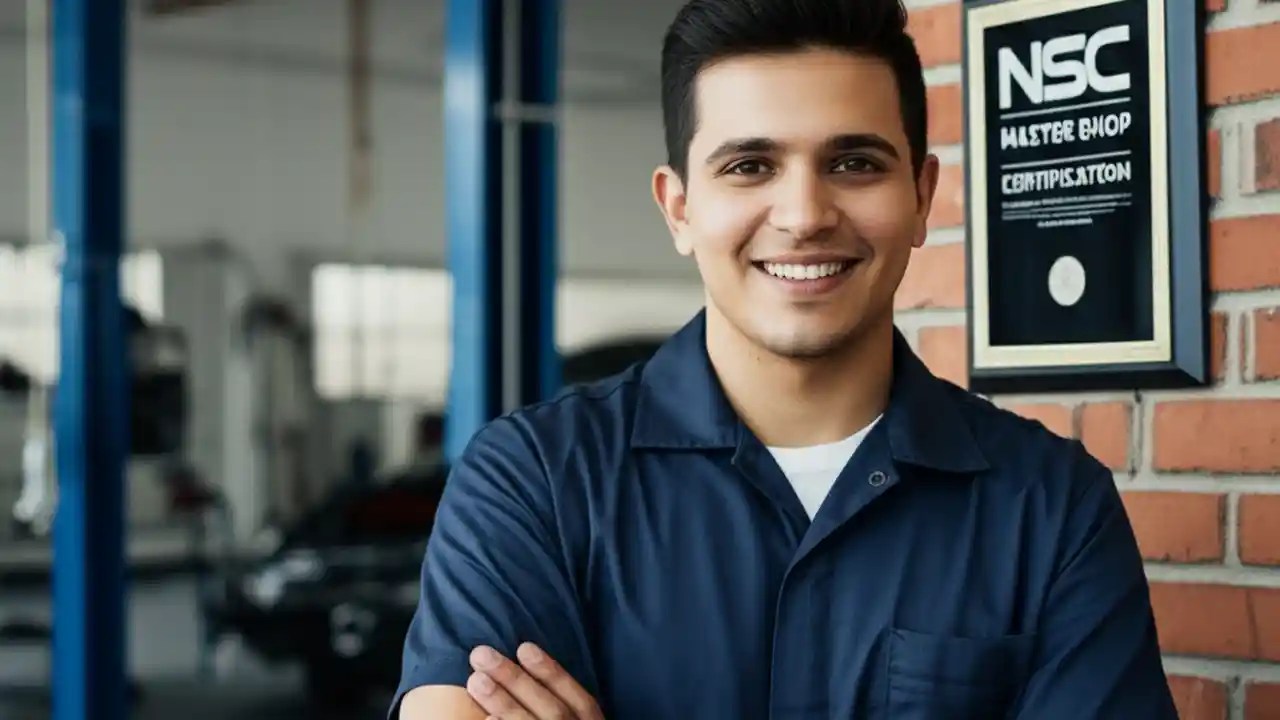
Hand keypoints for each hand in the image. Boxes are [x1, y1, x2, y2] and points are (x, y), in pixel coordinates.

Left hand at [466, 642, 603, 719]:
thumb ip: (562, 699)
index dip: (552, 672)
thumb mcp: (577, 717)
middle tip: (482, 655)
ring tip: (476, 680)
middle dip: (518, 682)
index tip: (524, 647)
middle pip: (553, 712)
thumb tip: (529, 656)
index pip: (581, 700)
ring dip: (504, 704)